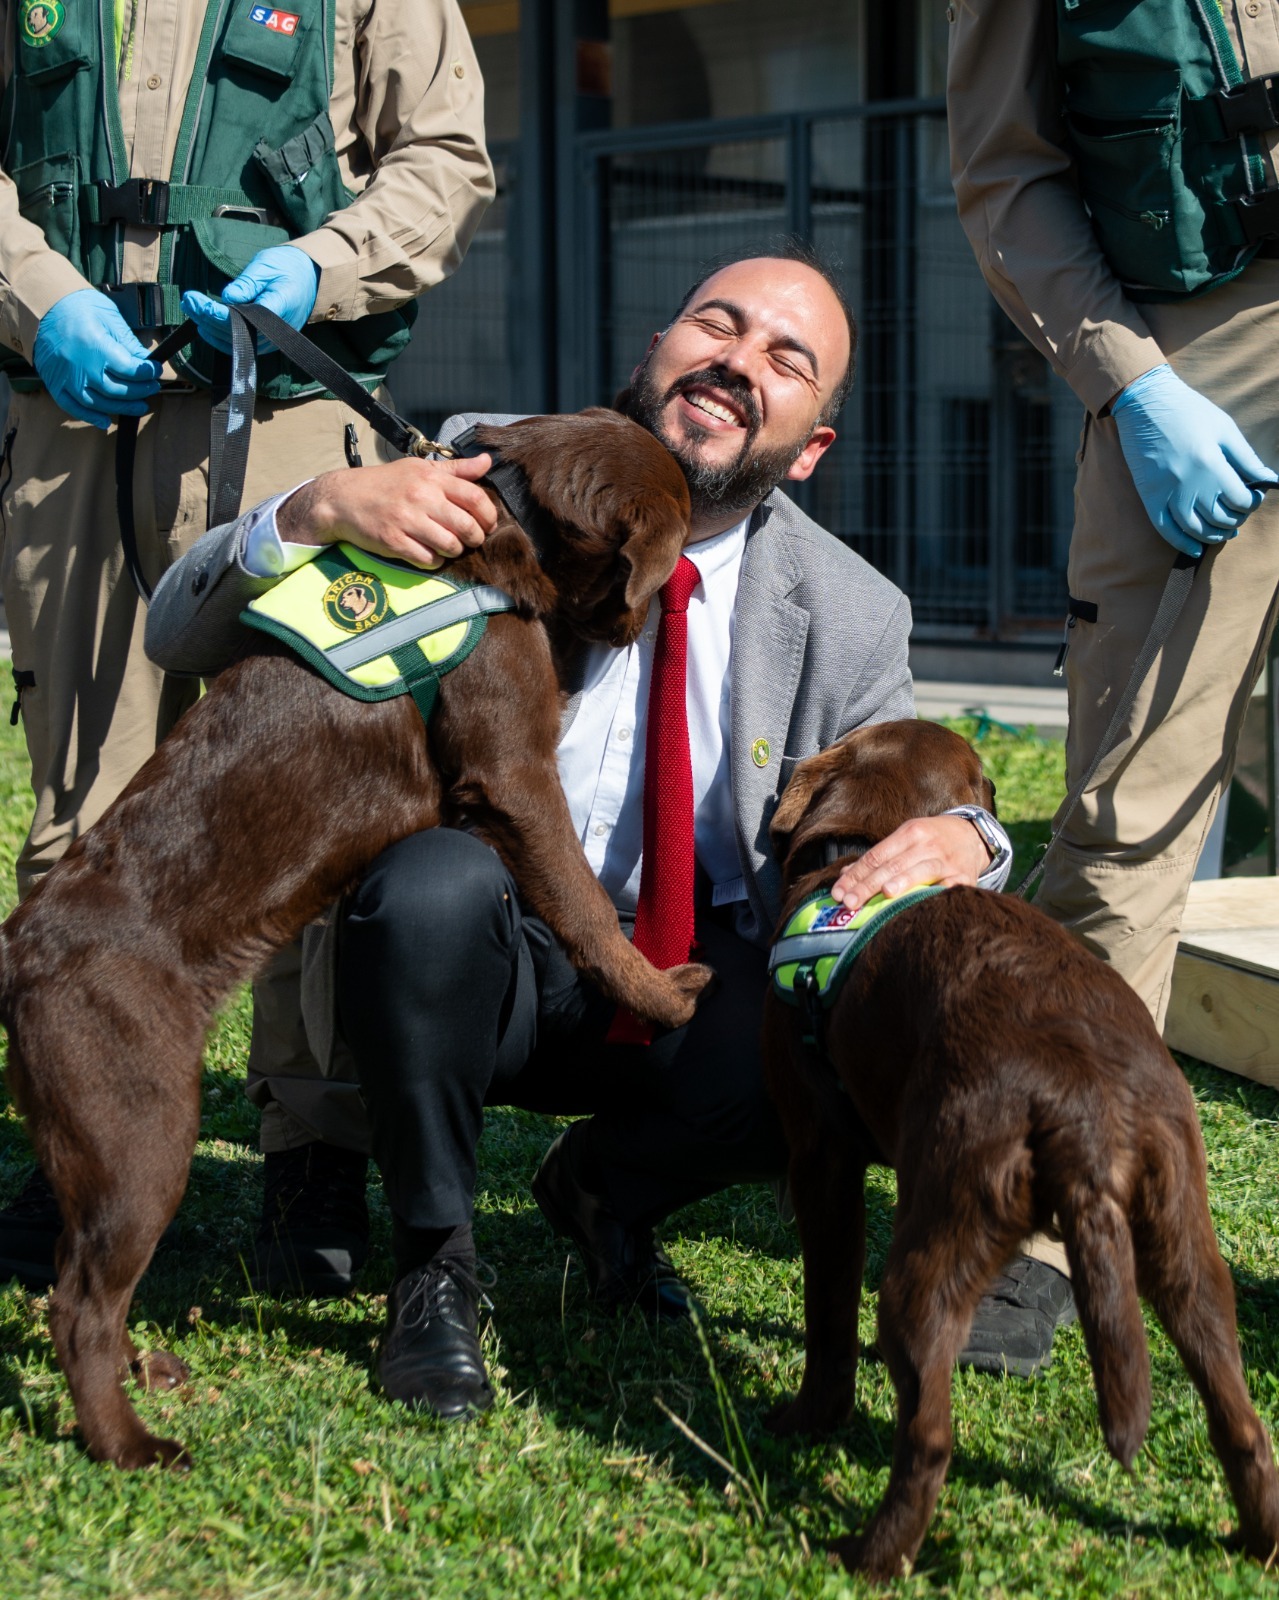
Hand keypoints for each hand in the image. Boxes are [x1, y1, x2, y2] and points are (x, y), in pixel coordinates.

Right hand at [32, 288, 161, 428]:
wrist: (42, 307)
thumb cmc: (77, 307)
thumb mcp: (108, 316)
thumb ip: (127, 342)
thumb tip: (146, 361)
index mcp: (96, 346)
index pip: (130, 369)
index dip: (147, 373)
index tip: (156, 371)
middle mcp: (82, 366)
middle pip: (117, 390)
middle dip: (140, 391)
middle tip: (153, 388)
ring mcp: (67, 378)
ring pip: (99, 403)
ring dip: (122, 408)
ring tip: (139, 406)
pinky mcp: (56, 384)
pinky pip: (73, 407)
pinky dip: (90, 417)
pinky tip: (105, 421)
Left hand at [181, 244, 319, 353]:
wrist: (309, 280)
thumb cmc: (289, 269)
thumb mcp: (267, 267)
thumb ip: (248, 283)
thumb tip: (228, 298)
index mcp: (278, 310)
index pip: (241, 319)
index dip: (215, 313)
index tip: (197, 299)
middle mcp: (274, 332)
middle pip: (233, 333)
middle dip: (206, 317)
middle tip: (188, 299)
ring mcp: (269, 341)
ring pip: (232, 342)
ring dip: (207, 326)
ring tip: (190, 306)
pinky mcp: (262, 342)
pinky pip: (237, 344)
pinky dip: (217, 335)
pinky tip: (202, 323)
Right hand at [278, 454, 498, 562]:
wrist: (344, 498)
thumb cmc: (386, 483)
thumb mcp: (420, 468)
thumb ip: (456, 469)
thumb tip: (487, 462)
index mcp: (430, 478)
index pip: (475, 497)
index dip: (489, 515)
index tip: (488, 524)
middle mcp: (421, 497)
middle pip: (467, 526)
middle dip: (476, 538)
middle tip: (472, 540)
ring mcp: (407, 520)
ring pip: (450, 545)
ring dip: (455, 550)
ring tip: (449, 546)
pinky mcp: (394, 541)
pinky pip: (428, 559)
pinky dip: (434, 560)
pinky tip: (429, 553)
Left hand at [829, 815, 990, 913]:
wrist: (974, 836)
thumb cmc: (932, 841)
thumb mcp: (907, 838)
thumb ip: (879, 857)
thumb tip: (846, 876)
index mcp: (909, 833)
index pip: (876, 856)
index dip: (856, 875)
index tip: (838, 892)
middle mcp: (927, 844)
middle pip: (893, 866)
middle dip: (869, 885)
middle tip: (849, 902)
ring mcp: (946, 860)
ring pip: (921, 871)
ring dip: (903, 882)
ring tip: (885, 894)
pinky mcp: (964, 877)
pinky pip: (947, 887)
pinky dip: (934, 895)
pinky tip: (920, 905)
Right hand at [1111, 364, 1276, 557]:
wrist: (1145, 403)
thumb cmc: (1189, 411)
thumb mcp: (1224, 428)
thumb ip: (1246, 457)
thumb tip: (1270, 478)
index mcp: (1211, 464)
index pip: (1240, 500)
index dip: (1252, 503)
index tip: (1253, 497)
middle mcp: (1190, 483)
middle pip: (1219, 518)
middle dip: (1235, 520)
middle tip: (1238, 512)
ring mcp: (1167, 492)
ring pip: (1195, 529)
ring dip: (1213, 536)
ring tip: (1223, 532)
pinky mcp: (1150, 497)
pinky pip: (1166, 529)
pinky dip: (1182, 543)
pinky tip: (1195, 549)